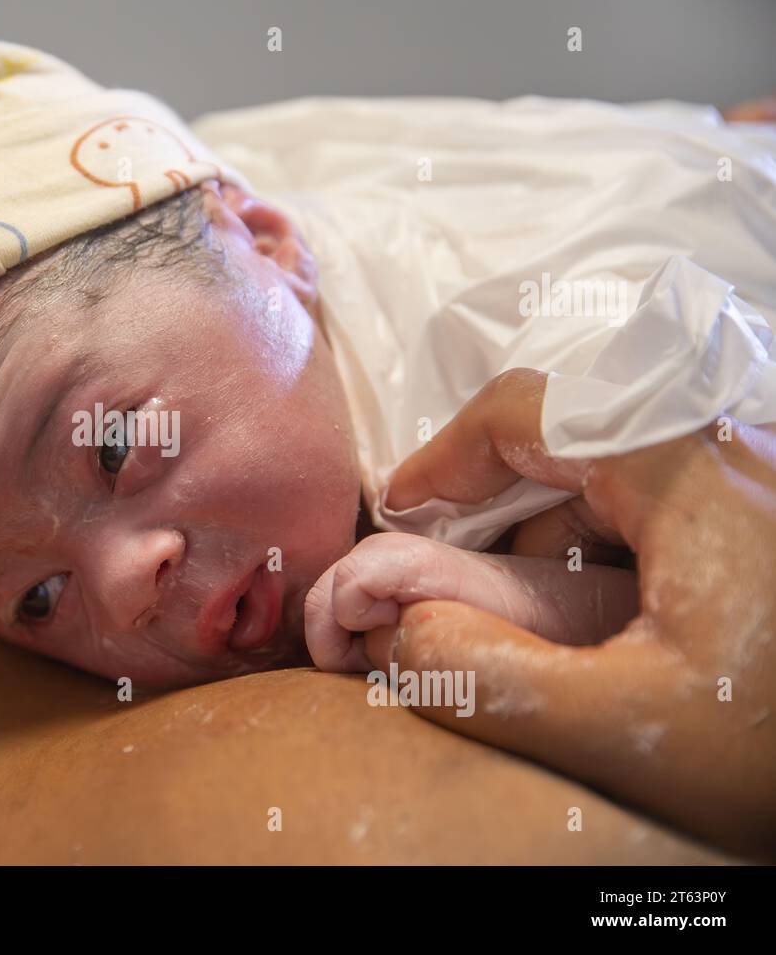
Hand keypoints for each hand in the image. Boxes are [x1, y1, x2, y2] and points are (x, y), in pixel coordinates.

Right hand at [367, 369, 775, 859]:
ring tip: (540, 630)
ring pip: (609, 480)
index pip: (530, 409)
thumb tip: (399, 633)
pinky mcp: (759, 520)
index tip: (399, 513)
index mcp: (687, 470)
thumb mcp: (637, 730)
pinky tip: (609, 629)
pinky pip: (653, 512)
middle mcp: (723, 453)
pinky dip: (604, 557)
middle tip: (451, 589)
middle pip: (564, 445)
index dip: (445, 456)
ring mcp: (747, 484)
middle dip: (496, 518)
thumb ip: (496, 683)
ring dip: (550, 544)